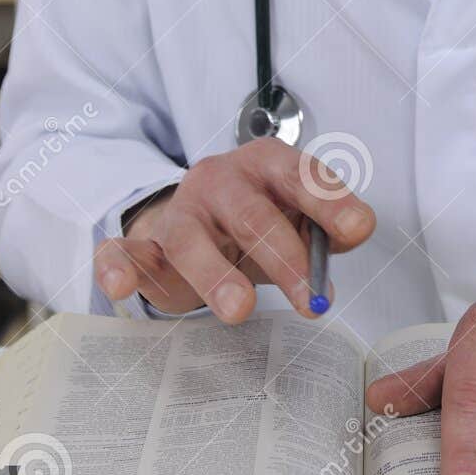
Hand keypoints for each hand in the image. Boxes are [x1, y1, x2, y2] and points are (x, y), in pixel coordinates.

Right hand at [93, 139, 375, 322]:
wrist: (200, 222)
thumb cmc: (262, 221)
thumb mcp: (300, 219)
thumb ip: (328, 229)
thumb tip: (349, 245)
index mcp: (268, 164)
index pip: (300, 176)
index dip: (329, 202)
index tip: (357, 229)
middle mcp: (221, 180)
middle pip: (252, 215)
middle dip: (284, 257)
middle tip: (311, 300)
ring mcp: (181, 211)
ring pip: (192, 240)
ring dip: (217, 275)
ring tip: (241, 310)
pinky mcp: (146, 244)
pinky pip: (125, 251)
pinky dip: (118, 267)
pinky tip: (121, 286)